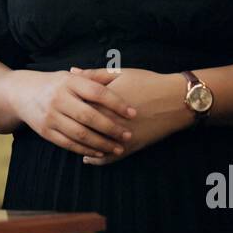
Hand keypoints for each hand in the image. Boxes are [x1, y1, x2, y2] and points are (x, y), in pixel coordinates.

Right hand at [5, 69, 137, 158]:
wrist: (21, 93)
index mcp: (69, 82)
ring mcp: (50, 116)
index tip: (133, 113)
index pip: (97, 92)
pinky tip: (100, 152)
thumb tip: (120, 78)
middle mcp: (58, 98)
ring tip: (118, 148)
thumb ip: (95, 78)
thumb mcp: (71, 76)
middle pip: (89, 116)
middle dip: (111, 128)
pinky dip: (86, 150)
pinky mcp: (45, 131)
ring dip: (101, 143)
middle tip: (128, 135)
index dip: (116, 103)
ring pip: (80, 133)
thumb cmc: (55, 84)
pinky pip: (68, 143)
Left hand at [71, 67, 195, 164]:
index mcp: (102, 102)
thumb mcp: (120, 73)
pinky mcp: (129, 148)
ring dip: (80, 146)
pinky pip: (108, 159)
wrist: (175, 100)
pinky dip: (96, 160)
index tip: (57, 106)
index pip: (75, 108)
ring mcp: (118, 138)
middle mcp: (108, 122)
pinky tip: (88, 158)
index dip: (65, 108)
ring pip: (92, 146)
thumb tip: (72, 72)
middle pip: (81, 128)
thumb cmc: (147, 82)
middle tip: (60, 124)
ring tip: (71, 143)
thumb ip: (94, 75)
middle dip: (69, 127)